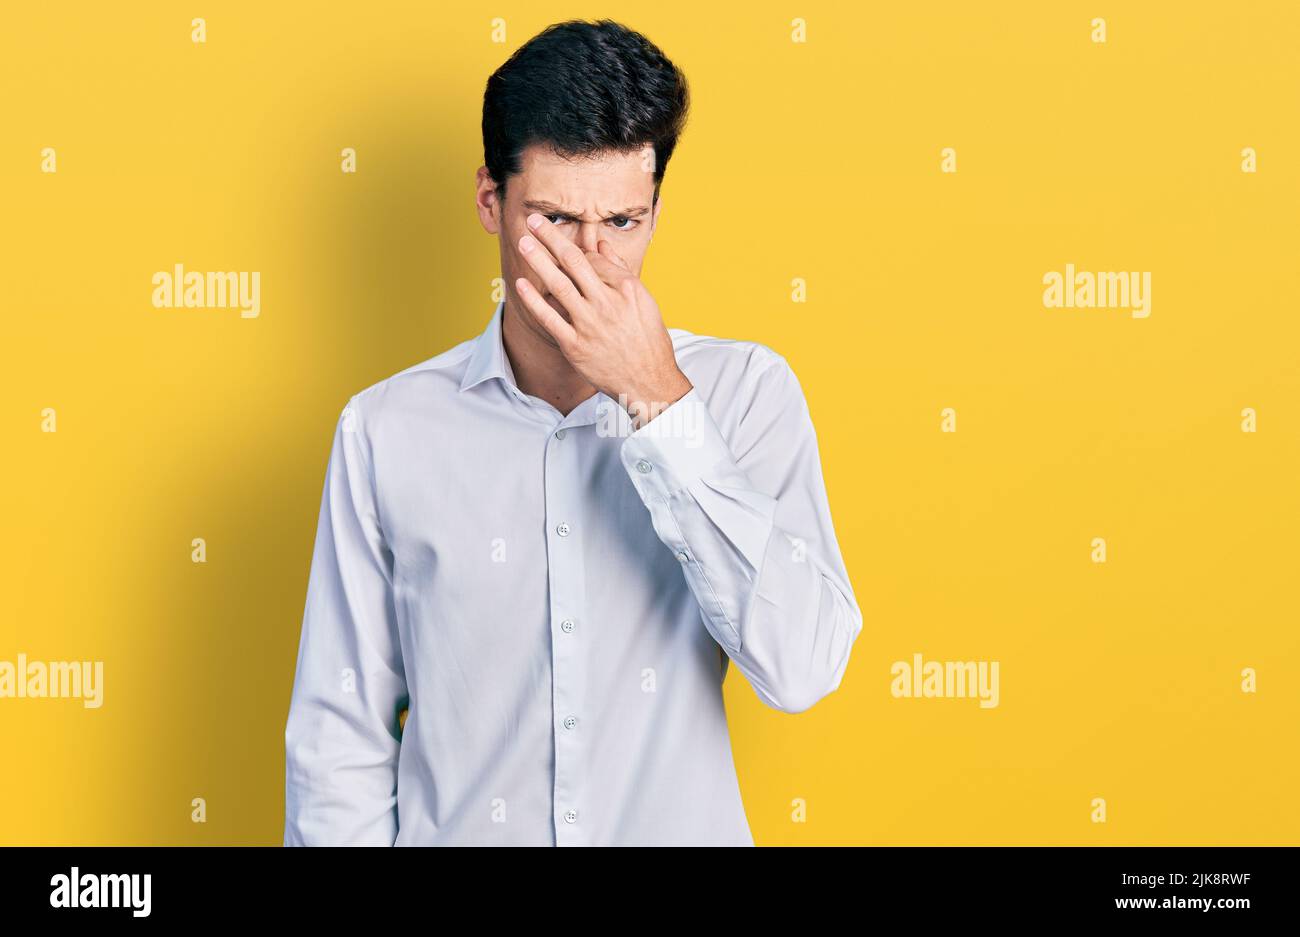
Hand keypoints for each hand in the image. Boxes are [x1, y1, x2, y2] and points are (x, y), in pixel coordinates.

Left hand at [514, 212, 691, 426]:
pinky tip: (520, 284)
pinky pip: (549, 319)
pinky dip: (533, 300)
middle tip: (533, 221)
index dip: (575, 250)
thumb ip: (620, 271)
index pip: (593, 260)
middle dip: (551, 238)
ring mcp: (589, 325)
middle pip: (573, 262)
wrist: (648, 381)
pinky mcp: (575, 346)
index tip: (560, 243)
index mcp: (626, 289)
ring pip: (558, 285)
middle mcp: (607, 303)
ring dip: (538, 261)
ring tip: (523, 242)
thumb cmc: (648, 340)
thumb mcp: (644, 301)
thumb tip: (601, 245)